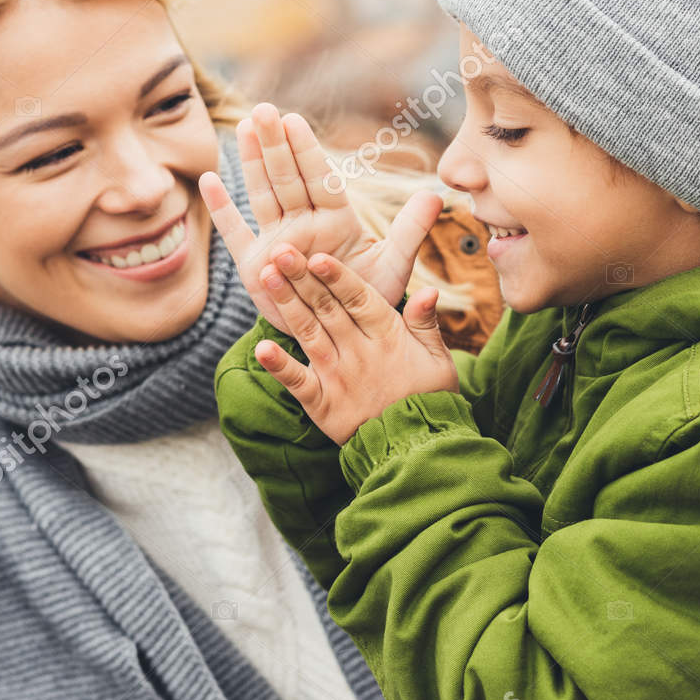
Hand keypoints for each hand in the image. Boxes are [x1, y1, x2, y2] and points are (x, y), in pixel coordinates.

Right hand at [199, 103, 441, 334]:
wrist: (341, 335)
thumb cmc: (367, 298)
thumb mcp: (393, 267)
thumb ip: (410, 231)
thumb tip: (437, 195)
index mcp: (335, 220)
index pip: (319, 178)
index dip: (306, 151)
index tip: (294, 120)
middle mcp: (303, 223)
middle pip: (287, 177)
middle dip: (275, 144)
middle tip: (264, 111)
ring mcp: (277, 240)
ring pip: (262, 194)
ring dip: (252, 162)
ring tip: (244, 127)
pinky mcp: (254, 264)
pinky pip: (235, 232)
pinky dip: (223, 209)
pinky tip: (209, 180)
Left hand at [252, 246, 459, 444]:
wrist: (415, 448)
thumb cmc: (429, 398)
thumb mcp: (438, 360)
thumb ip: (426, 323)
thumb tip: (427, 291)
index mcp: (388, 337)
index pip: (359, 299)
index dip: (337, 277)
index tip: (317, 256)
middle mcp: (359, 352)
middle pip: (327, 309)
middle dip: (302, 278)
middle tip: (280, 251)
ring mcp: (337, 377)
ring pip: (308, 333)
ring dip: (287, 305)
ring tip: (266, 277)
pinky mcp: (321, 403)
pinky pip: (296, 382)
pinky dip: (278, 365)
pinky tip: (261, 347)